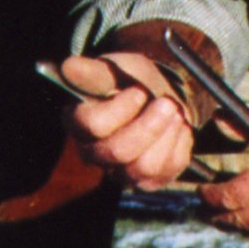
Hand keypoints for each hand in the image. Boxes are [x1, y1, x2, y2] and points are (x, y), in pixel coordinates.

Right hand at [55, 51, 193, 189]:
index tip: (138, 91)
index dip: (120, 109)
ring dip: (166, 135)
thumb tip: (69, 66)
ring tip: (175, 111)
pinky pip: (168, 170)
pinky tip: (178, 126)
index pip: (93, 125)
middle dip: (148, 126)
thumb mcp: (116, 69)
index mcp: (78, 123)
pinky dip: (179, 144)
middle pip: (118, 151)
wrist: (160, 96)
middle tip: (167, 103)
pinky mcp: (147, 181)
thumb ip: (94, 71)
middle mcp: (94, 153)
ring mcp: (120, 172)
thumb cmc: (132, 82)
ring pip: (144, 166)